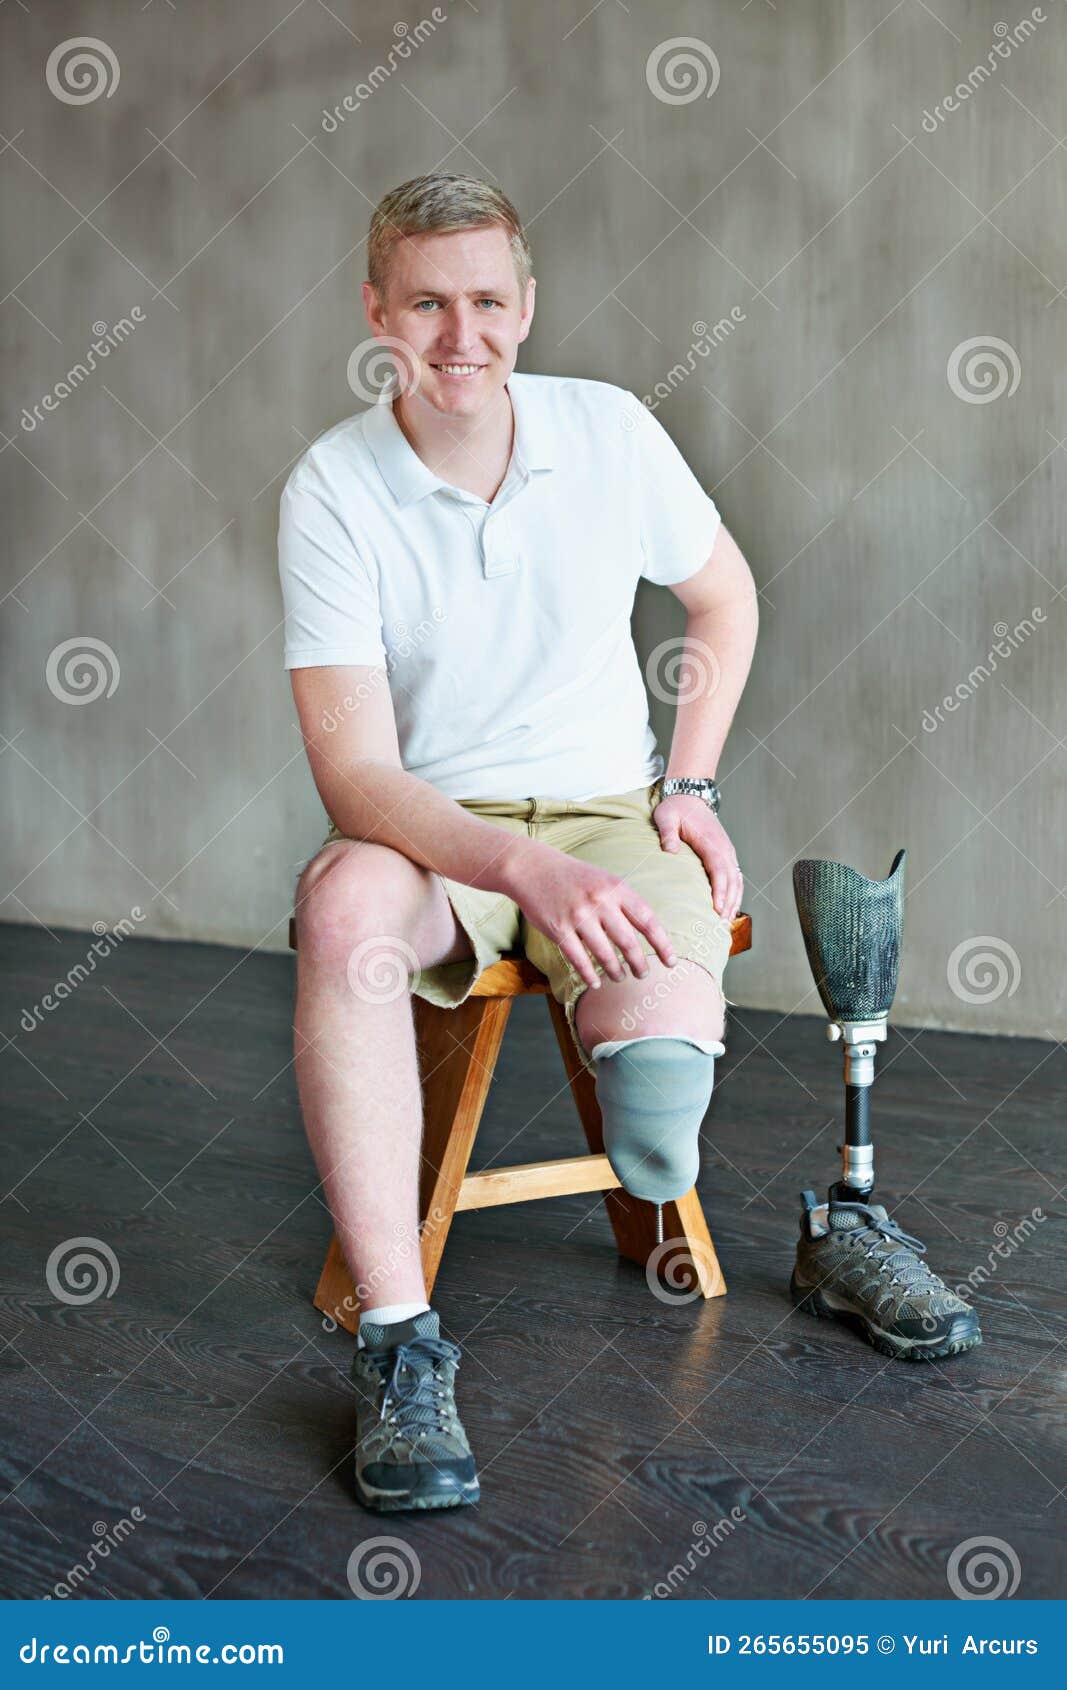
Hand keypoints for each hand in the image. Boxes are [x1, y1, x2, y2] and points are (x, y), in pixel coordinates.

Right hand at [499, 839, 678, 988]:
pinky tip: (594, 982)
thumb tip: (646, 931)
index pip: (648, 921)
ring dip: (616, 971)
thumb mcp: (604, 879)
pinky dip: (589, 974)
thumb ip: (623, 902)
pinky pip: (578, 959)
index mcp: (616, 888)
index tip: (670, 962)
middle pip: (628, 943)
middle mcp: (600, 902)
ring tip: (620, 977)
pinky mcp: (558, 929)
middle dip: (639, 964)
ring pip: (605, 954)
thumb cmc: (572, 876)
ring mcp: (578, 916)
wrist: (532, 867)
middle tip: (643, 974)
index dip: (662, 944)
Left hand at [653, 793, 742, 921]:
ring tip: (726, 924)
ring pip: (737, 882)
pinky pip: (735, 878)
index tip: (718, 909)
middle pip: (732, 881)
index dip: (720, 891)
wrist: (689, 796)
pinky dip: (735, 895)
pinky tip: (729, 910)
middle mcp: (724, 849)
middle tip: (720, 926)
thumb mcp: (666, 816)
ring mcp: (727, 852)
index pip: (719, 870)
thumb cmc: (677, 808)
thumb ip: (668, 833)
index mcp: (711, 842)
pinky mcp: (726, 856)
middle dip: (728, 904)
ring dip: (734, 902)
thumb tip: (670, 850)